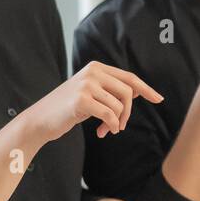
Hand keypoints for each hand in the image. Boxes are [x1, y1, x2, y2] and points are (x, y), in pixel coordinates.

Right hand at [26, 61, 163, 141]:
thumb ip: (112, 90)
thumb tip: (139, 90)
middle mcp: (92, 72)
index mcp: (96, 68)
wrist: (40, 120)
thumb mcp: (92, 94)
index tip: (159, 99)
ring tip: (107, 130)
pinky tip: (103, 132)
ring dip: (117, 122)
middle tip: (120, 126)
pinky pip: (109, 115)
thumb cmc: (68, 109)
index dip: (146, 89)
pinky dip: (111, 126)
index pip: (129, 78)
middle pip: (128, 92)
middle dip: (128, 112)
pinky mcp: (81, 100)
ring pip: (119, 106)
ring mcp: (86, 84)